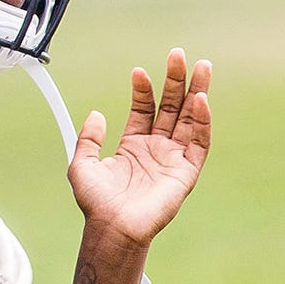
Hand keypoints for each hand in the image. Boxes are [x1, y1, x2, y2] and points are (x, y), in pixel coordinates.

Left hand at [68, 48, 211, 249]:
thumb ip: (88, 138)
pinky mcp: (186, 172)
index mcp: (134, 146)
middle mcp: (156, 149)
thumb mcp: (82, 165)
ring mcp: (172, 159)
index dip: (143, 90)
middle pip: (171, 108)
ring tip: (201, 67)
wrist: (112, 228)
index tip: (139, 72)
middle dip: (176, 81)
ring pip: (189, 119)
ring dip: (195, 92)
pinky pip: (199, 143)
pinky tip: (200, 100)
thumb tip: (96, 114)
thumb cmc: (97, 204)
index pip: (144, 109)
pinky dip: (202, 122)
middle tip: (179, 55)